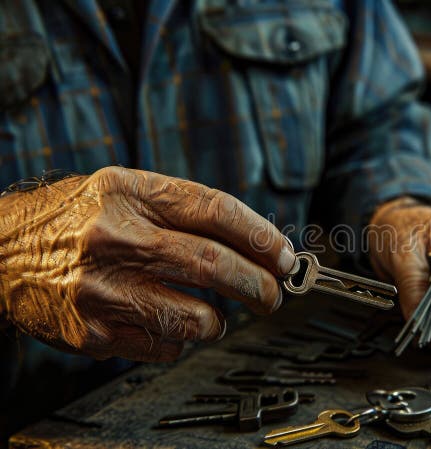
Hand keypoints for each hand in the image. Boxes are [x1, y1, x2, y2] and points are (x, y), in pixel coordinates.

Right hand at [0, 167, 294, 360]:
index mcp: (128, 193)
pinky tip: (166, 323)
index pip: (216, 211)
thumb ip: (184, 210)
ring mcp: (101, 288)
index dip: (262, 237)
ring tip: (214, 314)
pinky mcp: (91, 332)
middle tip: (274, 295)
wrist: (0, 251)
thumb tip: (257, 244)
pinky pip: (165, 346)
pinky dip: (180, 340)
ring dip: (219, 321)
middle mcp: (115, 237)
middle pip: (215, 265)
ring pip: (196, 317)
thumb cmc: (75, 219)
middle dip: (260, 285)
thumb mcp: (123, 190)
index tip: (284, 256)